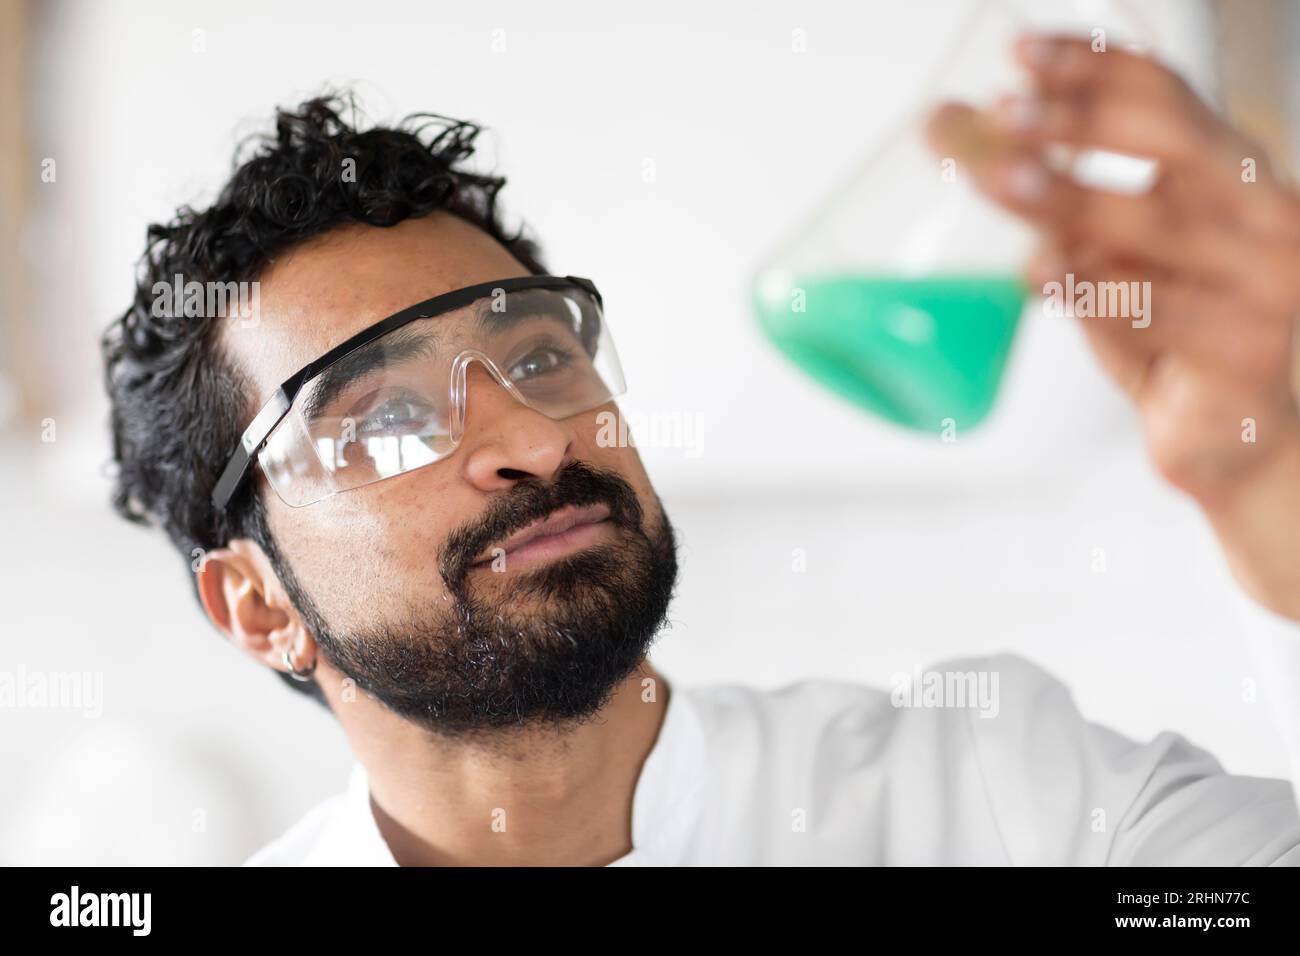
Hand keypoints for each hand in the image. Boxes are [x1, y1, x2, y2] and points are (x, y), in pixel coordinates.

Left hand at [926, 33, 1299, 617]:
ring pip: (1158, 229)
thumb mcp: (1119, 257)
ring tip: (1002, 182)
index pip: (1169, 96)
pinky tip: (1048, 272)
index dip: (1094, 66)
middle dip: (1079, 122)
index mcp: (1232, 178)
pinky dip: (1096, 290)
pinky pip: (1159, 313)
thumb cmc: (1180, 338)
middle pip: (1171, 145)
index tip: (1020, 53)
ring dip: (1072, 200)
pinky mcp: (1243, 352)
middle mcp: (1262, 217)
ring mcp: (1263, 285)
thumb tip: (954, 139)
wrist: (1244, 444)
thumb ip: (1057, 204)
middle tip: (1002, 115)